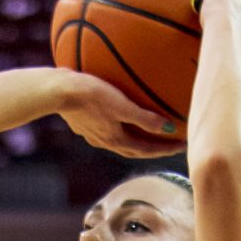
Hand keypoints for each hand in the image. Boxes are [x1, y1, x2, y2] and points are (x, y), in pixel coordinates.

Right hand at [49, 68, 183, 159]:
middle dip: (153, 149)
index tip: (182, 147)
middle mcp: (104, 142)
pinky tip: (119, 120)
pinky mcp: (83, 124)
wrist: (58, 91)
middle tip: (170, 144)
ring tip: (147, 134)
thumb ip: (145, 118)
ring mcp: (92, 134)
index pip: (146, 150)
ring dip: (136, 141)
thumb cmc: (91, 94)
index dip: (165, 150)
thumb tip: (169, 128)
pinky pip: (108, 130)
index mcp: (115, 140)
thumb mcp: (122, 105)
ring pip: (120, 142)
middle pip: (134, 150)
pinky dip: (120, 130)